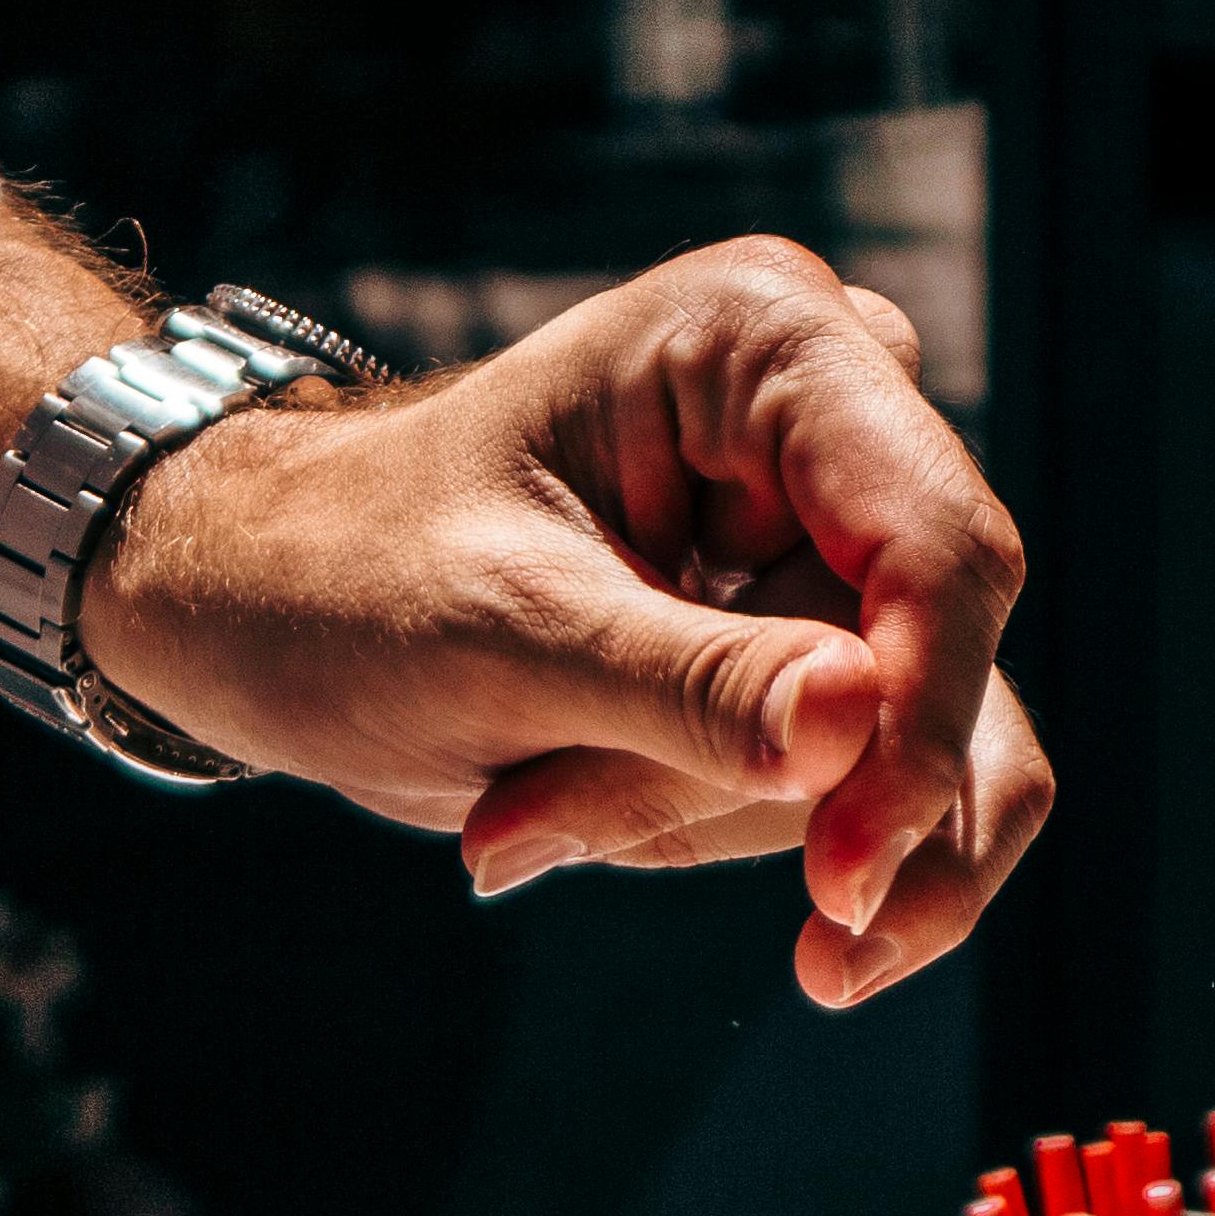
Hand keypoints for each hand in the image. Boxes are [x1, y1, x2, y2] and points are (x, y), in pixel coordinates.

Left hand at [86, 237, 1050, 1008]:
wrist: (277, 611)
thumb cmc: (352, 577)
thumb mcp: (498, 632)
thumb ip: (685, 685)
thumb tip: (858, 722)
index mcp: (768, 342)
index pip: (938, 545)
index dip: (918, 721)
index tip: (841, 873)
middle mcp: (838, 421)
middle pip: (920, 672)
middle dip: (745, 787)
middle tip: (523, 824)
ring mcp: (839, 540)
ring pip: (899, 757)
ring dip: (707, 819)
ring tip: (517, 813)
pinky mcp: (827, 646)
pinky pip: (869, 794)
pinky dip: (732, 842)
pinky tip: (566, 828)